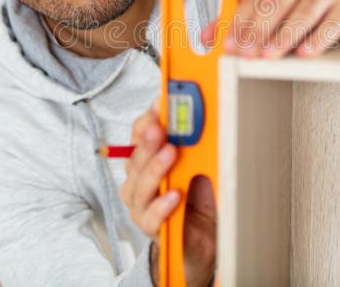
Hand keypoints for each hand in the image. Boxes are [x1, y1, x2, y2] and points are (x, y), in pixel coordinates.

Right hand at [120, 100, 215, 286]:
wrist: (204, 235)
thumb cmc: (197, 195)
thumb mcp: (198, 163)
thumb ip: (192, 142)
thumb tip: (198, 112)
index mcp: (145, 160)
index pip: (137, 136)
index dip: (147, 120)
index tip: (160, 105)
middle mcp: (137, 182)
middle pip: (135, 159)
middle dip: (148, 142)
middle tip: (161, 130)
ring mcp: (141, 207)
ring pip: (139, 187)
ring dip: (155, 169)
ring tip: (170, 155)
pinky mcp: (152, 229)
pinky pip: (151, 217)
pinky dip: (162, 205)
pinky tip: (175, 194)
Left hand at [201, 0, 339, 57]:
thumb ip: (247, 15)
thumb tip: (207, 37)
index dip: (239, 21)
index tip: (227, 45)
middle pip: (276, 3)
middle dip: (257, 31)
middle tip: (243, 54)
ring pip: (302, 13)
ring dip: (283, 37)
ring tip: (267, 56)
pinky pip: (333, 23)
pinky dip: (318, 39)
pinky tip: (305, 53)